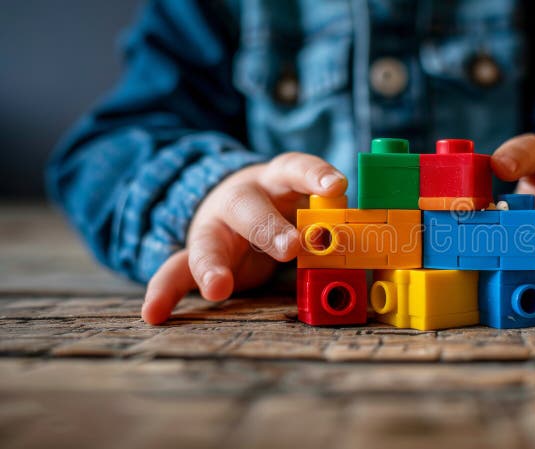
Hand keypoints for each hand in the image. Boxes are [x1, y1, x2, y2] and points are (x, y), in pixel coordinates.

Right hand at [141, 153, 347, 323]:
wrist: (230, 204)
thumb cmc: (280, 208)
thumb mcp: (304, 206)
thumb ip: (327, 224)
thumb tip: (368, 249)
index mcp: (275, 181)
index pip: (295, 168)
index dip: (315, 174)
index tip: (336, 186)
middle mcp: (241, 199)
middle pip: (251, 208)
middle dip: (270, 227)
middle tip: (292, 247)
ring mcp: (213, 227)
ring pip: (207, 241)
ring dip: (212, 265)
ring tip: (218, 287)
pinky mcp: (194, 254)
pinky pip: (174, 271)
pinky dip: (164, 292)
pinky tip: (152, 314)